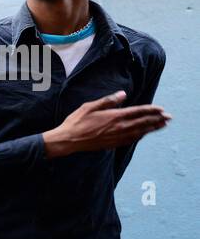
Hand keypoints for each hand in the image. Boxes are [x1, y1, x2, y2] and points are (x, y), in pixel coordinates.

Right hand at [43, 91, 169, 156]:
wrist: (68, 140)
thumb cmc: (77, 122)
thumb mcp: (90, 106)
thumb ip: (108, 100)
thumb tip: (123, 94)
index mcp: (115, 116)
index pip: (138, 112)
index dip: (151, 110)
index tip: (162, 109)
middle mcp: (119, 127)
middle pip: (143, 123)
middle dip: (157, 119)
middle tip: (169, 118)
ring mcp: (116, 137)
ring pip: (139, 132)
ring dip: (152, 129)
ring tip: (162, 126)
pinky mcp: (112, 144)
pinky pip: (130, 140)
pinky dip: (140, 136)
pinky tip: (143, 135)